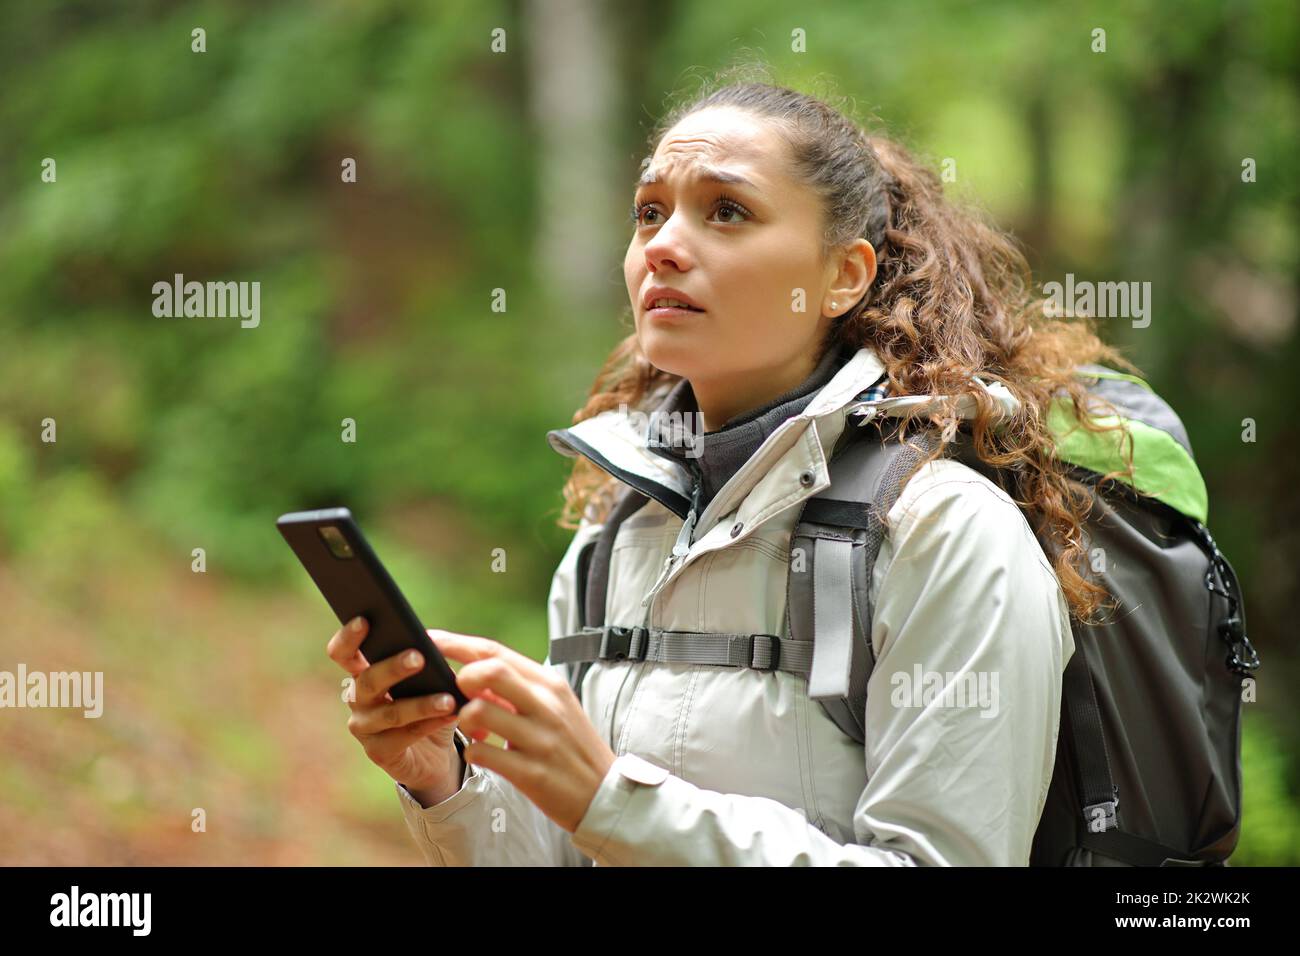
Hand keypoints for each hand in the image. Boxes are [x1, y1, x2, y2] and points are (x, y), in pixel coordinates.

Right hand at [326, 616, 462, 797]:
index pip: (344, 653)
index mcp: (363, 673)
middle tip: (418, 657)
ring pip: (390, 712)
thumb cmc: (428, 703)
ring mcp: (364, 728)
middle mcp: (358, 699)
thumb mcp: (429, 677)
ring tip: (448, 699)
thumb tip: (428, 639)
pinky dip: (429, 725)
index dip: (348, 638)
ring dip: (421, 704)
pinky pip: (404, 737)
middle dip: (393, 668)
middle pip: (368, 680)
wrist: (435, 753)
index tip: (364, 620)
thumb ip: (424, 656)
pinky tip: (449, 716)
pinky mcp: (378, 752)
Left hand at [428, 628, 617, 833]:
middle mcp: (546, 706)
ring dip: (464, 721)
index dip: (457, 643)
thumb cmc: (572, 746)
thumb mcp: (553, 707)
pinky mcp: (532, 772)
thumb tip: (474, 674)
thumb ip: (517, 689)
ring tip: (474, 732)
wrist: (604, 793)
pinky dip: (473, 752)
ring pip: (478, 711)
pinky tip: (482, 754)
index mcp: (550, 684)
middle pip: (488, 670)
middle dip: (462, 680)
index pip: (496, 652)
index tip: (430, 640)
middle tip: (461, 697)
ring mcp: (540, 739)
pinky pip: (482, 753)